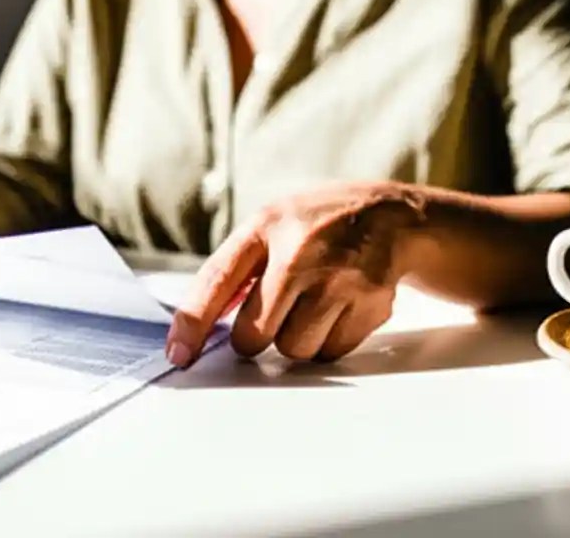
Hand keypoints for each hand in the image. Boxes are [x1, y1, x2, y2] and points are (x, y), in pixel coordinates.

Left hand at [165, 183, 427, 365]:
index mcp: (266, 226)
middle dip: (258, 336)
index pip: (217, 280)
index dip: (193, 322)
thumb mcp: (272, 226)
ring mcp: (338, 278)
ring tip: (314, 304)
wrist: (391, 216)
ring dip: (298, 340)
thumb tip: (197, 326)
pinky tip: (340, 308)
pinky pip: (331, 352)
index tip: (179, 354)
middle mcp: (300, 250)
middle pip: (255, 332)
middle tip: (275, 313)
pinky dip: (330, 340)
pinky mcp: (370, 302)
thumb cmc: (318, 226)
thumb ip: (237, 270)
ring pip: (294, 349)